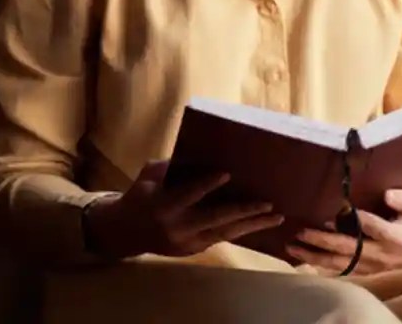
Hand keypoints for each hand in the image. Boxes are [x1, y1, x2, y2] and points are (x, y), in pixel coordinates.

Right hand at [86, 160, 284, 258]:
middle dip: (244, 210)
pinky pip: (222, 238)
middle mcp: (177, 227)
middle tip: (268, 203)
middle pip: (215, 219)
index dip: (206, 184)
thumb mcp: (149, 176)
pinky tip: (262, 224)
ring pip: (225, 233)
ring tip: (277, 218)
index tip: (227, 173)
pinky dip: (243, 230)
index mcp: (163, 206)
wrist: (124, 233)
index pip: (188, 194)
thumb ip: (172, 166)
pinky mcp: (194, 250)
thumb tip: (203, 151)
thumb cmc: (140, 195)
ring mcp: (187, 242)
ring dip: (253, 225)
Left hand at [287, 189, 401, 274]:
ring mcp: (372, 266)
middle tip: (301, 230)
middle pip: (349, 248)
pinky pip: (340, 270)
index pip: (374, 228)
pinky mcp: (365, 271)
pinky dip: (320, 265)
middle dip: (323, 240)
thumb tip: (387, 194)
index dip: (359, 220)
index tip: (341, 209)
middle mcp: (381, 254)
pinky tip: (302, 257)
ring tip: (292, 246)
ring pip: (340, 263)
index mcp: (396, 237)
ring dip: (314, 256)